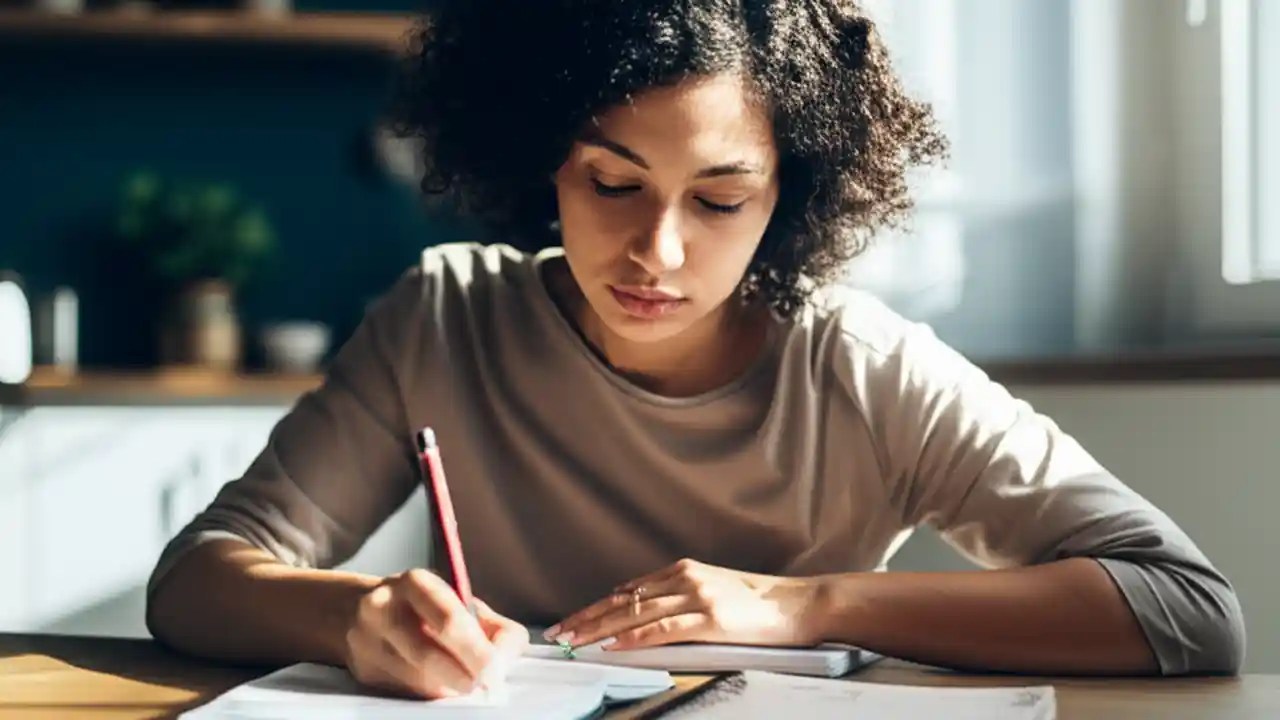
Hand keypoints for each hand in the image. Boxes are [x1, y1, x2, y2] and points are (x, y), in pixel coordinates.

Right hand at [343, 569, 528, 698]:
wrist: (354, 613)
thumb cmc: (423, 608)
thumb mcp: (457, 601)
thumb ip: (490, 626)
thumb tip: (507, 656)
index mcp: (415, 583)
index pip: (449, 619)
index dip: (477, 649)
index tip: (498, 668)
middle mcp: (384, 609)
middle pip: (429, 654)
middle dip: (465, 674)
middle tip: (489, 685)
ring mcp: (367, 643)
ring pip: (418, 680)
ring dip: (450, 687)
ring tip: (466, 683)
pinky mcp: (364, 672)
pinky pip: (406, 692)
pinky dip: (432, 694)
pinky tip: (441, 685)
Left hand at [545, 558, 826, 650]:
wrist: (798, 604)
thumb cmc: (759, 602)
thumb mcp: (712, 589)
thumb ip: (676, 594)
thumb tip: (636, 602)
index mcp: (684, 570)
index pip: (627, 591)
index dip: (595, 607)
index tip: (572, 621)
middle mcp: (686, 579)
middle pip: (624, 601)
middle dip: (587, 618)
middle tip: (559, 633)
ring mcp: (698, 597)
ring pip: (636, 614)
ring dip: (600, 629)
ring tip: (575, 641)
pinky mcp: (712, 619)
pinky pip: (663, 629)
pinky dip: (635, 638)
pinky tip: (614, 645)